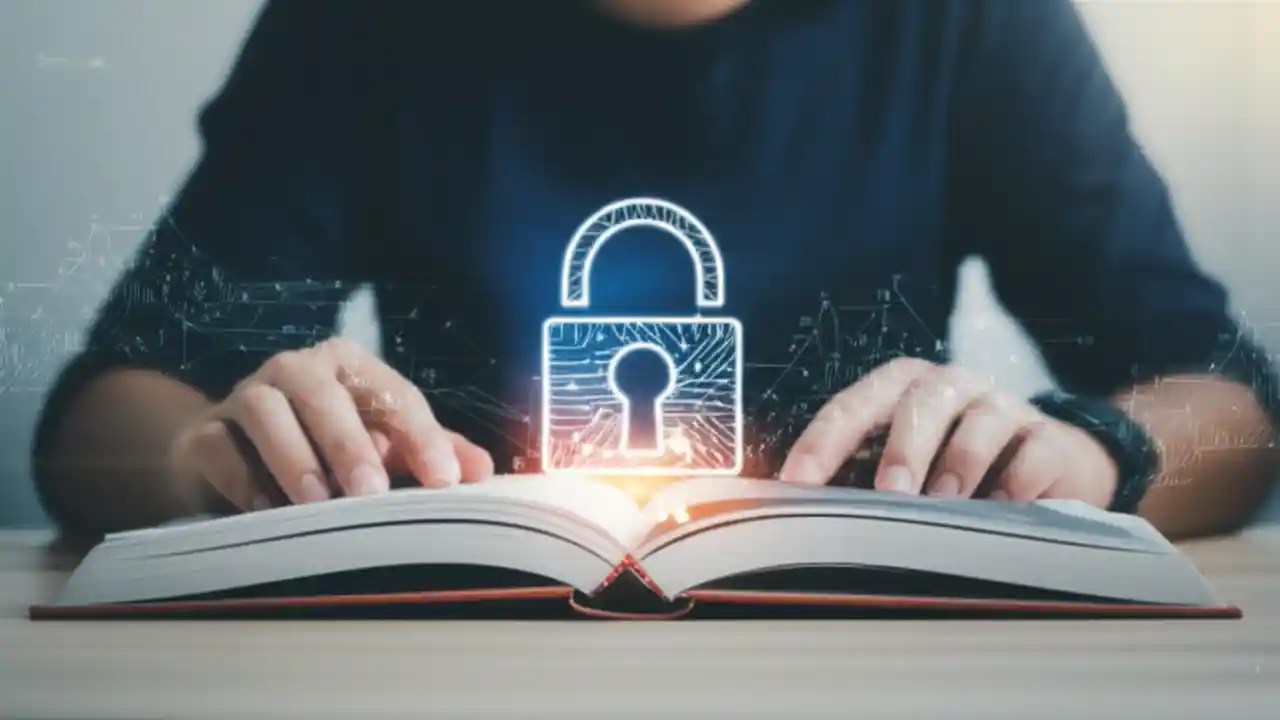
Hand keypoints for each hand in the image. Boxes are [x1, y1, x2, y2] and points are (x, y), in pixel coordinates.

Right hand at [168, 337, 492, 510]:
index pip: (393, 395)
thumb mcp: (382, 447)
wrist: (229, 455)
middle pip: (324, 395)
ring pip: (266, 411)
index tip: (445, 481)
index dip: (422, 437)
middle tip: (372, 492)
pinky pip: (218, 447)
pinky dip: (242, 478)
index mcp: (349, 368)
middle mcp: (296, 371)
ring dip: (294, 457)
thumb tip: (481, 471)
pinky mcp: (202, 433)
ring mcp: (244, 397)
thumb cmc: (324, 448)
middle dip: (350, 443)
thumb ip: (431, 454)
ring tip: (318, 503)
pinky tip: (266, 511)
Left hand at [779, 358, 1117, 505]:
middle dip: (902, 448)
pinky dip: (1018, 480)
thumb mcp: (902, 465)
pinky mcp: (1049, 437)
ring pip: (981, 420)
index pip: (854, 405)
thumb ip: (858, 478)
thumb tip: (803, 511)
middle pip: (921, 401)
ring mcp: (1003, 407)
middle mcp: (950, 387)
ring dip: (960, 462)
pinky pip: (1035, 451)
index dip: (824, 442)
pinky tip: (1003, 507)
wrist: (1046, 465)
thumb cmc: (952, 464)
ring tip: (945, 502)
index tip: (798, 481)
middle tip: (889, 492)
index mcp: (901, 388)